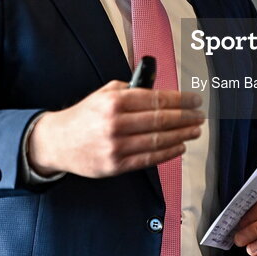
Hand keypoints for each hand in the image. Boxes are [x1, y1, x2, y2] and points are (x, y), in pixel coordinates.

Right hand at [28, 80, 204, 177]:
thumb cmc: (84, 116)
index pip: (157, 99)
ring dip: (181, 135)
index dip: (181, 100)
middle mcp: (115, 123)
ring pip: (158, 141)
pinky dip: (168, 153)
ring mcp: (115, 147)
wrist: (57, 142)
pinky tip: (179, 146)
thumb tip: (161, 89)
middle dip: (186, 118)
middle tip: (199, 116)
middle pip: (161, 120)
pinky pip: (149, 159)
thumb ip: (132, 89)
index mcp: (114, 101)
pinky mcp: (115, 166)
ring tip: (194, 131)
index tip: (195, 100)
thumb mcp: (104, 93)